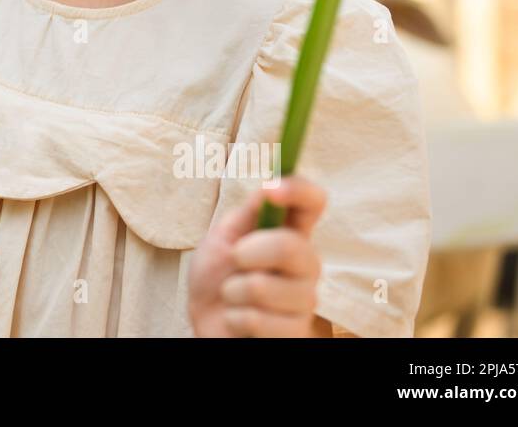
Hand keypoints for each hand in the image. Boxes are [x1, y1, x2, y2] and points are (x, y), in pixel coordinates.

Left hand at [187, 174, 326, 336]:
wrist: (205, 322)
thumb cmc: (215, 277)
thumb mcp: (223, 237)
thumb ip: (249, 213)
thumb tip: (271, 184)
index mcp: (289, 234)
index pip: (312, 203)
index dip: (299, 191)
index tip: (272, 189)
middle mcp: (305, 265)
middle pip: (293, 247)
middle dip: (248, 252)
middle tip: (234, 260)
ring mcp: (304, 300)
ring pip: (266, 287)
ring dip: (233, 291)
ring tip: (232, 297)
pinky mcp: (296, 333)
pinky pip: (258, 321)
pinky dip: (234, 319)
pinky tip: (237, 321)